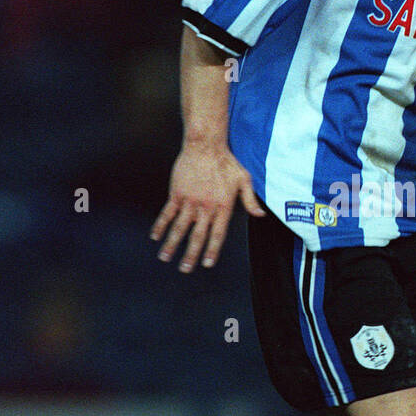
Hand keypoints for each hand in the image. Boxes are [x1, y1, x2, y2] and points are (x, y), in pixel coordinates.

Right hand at [151, 143, 264, 271]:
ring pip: (180, 228)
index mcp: (223, 207)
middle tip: (185, 269)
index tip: (207, 264)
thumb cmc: (227, 162)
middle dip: (191, 255)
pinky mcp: (177, 194)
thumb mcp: (244, 180)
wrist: (205, 145)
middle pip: (197, 236)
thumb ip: (251, 200)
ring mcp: (190, 201)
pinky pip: (167, 213)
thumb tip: (260, 215)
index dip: (212, 251)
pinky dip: (161, 225)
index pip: (218, 235)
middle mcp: (206, 207)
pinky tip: (155, 236)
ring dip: (172, 244)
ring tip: (165, 258)